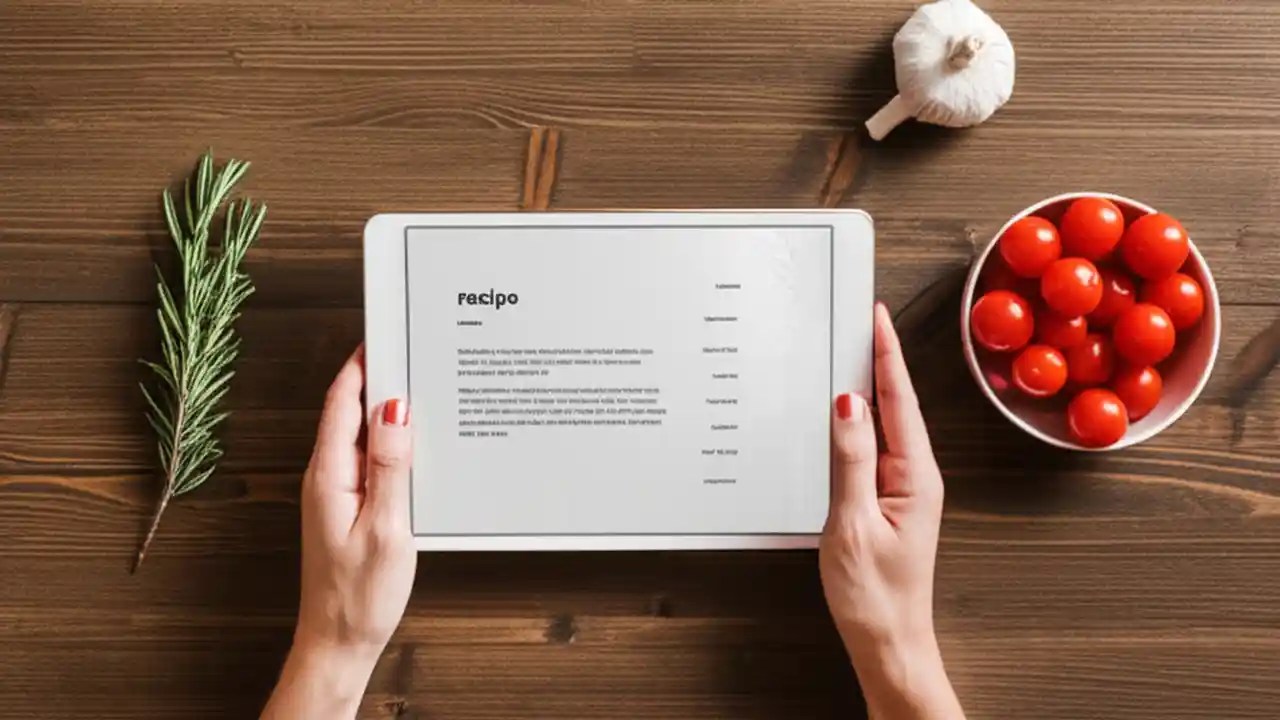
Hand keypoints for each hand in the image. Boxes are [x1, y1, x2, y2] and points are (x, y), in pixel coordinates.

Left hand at [262, 346, 416, 718]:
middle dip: (381, 376)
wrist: (339, 642)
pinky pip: (370, 458)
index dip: (364, 362)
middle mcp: (327, 475)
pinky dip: (392, 442)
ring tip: (423, 387)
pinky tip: (416, 444)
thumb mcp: (385, 527)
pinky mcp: (349, 504)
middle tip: (416, 349)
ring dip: (389, 409)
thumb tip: (395, 410)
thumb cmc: (358, 596)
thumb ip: (389, 466)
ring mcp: (336, 490)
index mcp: (329, 474)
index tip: (387, 331)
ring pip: (362, 432)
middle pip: (352, 409)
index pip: (343, 400)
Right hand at [820, 304, 962, 718]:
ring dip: (872, 384)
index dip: (885, 354)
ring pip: (888, 422)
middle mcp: (917, 476)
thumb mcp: (853, 523)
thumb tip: (847, 403)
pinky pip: (877, 445)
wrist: (888, 643)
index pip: (899, 400)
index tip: (875, 316)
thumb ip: (850, 459)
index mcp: (915, 476)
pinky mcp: (890, 500)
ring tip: (853, 348)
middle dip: (879, 358)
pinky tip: (849, 410)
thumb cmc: (874, 596)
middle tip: (860, 318)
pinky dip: (863, 418)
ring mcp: (905, 487)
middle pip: (897, 403)